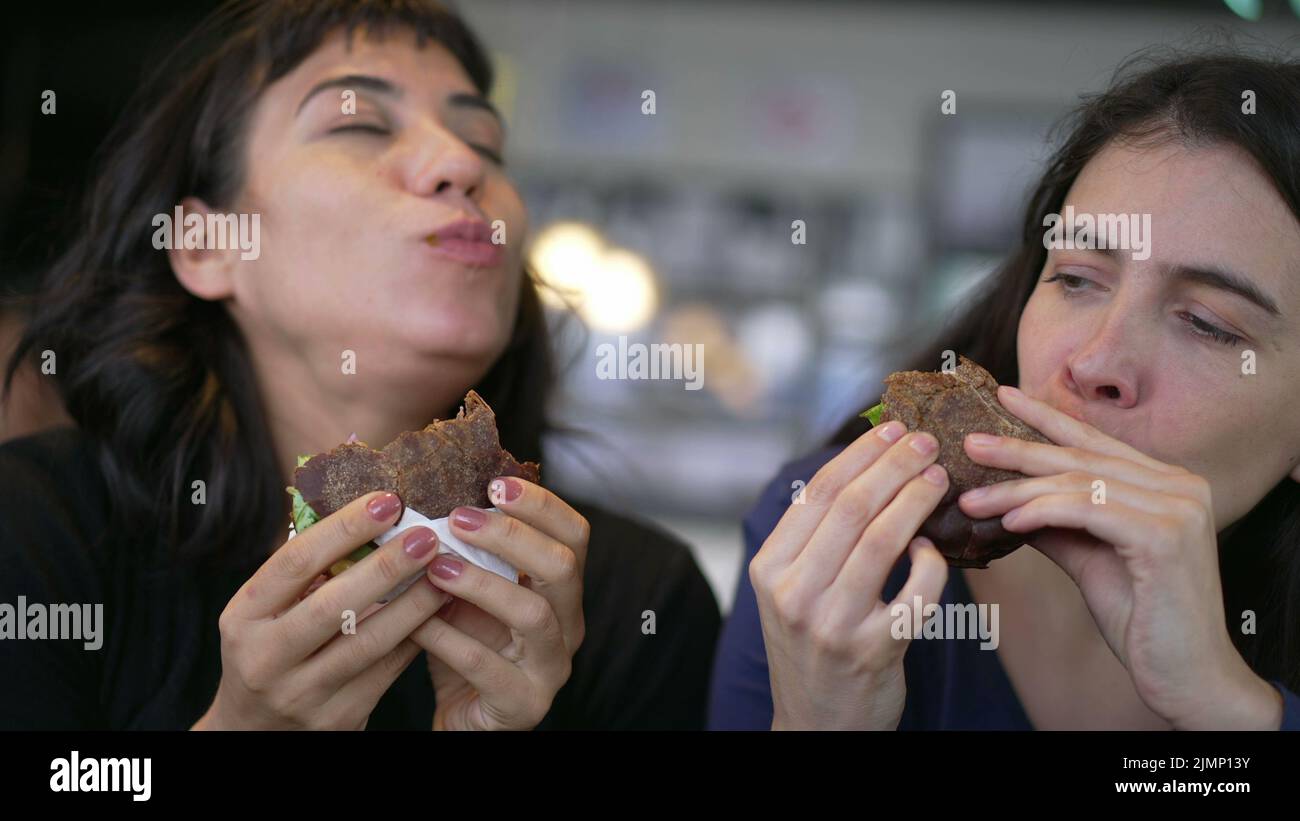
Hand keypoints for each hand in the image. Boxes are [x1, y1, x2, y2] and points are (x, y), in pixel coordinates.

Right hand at [193, 491, 449, 729]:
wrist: (255, 731)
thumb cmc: (270, 650)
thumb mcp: (266, 612)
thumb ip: (306, 573)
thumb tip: (369, 517)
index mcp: (244, 617)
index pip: (295, 562)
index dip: (344, 528)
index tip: (386, 502)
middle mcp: (266, 658)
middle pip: (334, 605)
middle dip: (386, 566)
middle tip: (425, 537)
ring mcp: (302, 694)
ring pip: (369, 642)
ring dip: (414, 603)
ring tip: (445, 573)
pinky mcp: (339, 718)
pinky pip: (387, 671)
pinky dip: (418, 636)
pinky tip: (440, 609)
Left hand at [410, 477, 587, 730]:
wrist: (462, 721)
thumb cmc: (464, 649)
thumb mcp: (467, 595)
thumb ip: (464, 554)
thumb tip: (427, 497)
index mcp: (561, 592)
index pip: (575, 534)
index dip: (541, 504)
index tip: (494, 483)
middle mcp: (569, 626)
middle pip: (563, 566)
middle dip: (511, 535)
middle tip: (457, 517)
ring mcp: (551, 668)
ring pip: (534, 614)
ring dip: (481, 583)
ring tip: (436, 567)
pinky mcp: (524, 705)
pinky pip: (488, 667)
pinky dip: (449, 639)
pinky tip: (415, 623)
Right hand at [749, 422, 950, 729]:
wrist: (819, 726)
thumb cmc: (813, 645)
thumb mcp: (791, 591)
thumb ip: (814, 539)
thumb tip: (864, 467)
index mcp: (770, 569)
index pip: (815, 494)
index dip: (859, 455)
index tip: (892, 428)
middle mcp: (794, 594)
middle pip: (850, 508)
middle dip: (894, 465)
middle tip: (926, 443)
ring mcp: (832, 624)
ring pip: (882, 541)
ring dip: (916, 500)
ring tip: (938, 478)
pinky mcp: (875, 650)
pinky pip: (915, 591)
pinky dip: (930, 562)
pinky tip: (933, 549)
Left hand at [958, 385, 1282, 729]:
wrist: (1186, 673)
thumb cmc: (1140, 616)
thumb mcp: (1089, 558)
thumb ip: (1058, 523)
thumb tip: (1009, 498)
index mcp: (1167, 482)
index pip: (1095, 441)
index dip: (1047, 417)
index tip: (1002, 396)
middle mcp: (1180, 484)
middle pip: (1081, 457)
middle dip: (1019, 448)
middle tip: (969, 443)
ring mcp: (1179, 506)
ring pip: (1078, 483)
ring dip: (1017, 490)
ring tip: (971, 499)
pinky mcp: (1166, 535)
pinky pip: (1087, 510)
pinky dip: (1043, 512)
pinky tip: (1008, 520)